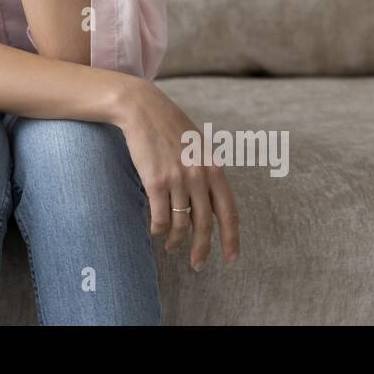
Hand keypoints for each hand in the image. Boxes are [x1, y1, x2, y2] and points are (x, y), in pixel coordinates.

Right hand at [112, 78, 241, 270]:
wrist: (142, 108)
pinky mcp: (155, 181)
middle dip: (202, 250)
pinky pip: (160, 217)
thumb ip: (207, 170)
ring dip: (176, 241)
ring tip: (172, 248)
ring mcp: (177, 179)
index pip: (228, 212)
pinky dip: (158, 230)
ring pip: (180, 224)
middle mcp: (199, 175)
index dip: (231, 238)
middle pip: (205, 224)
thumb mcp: (198, 144)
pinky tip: (155, 232)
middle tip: (197, 265)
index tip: (231, 258)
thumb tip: (211, 199)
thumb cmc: (168, 125)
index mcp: (214, 167)